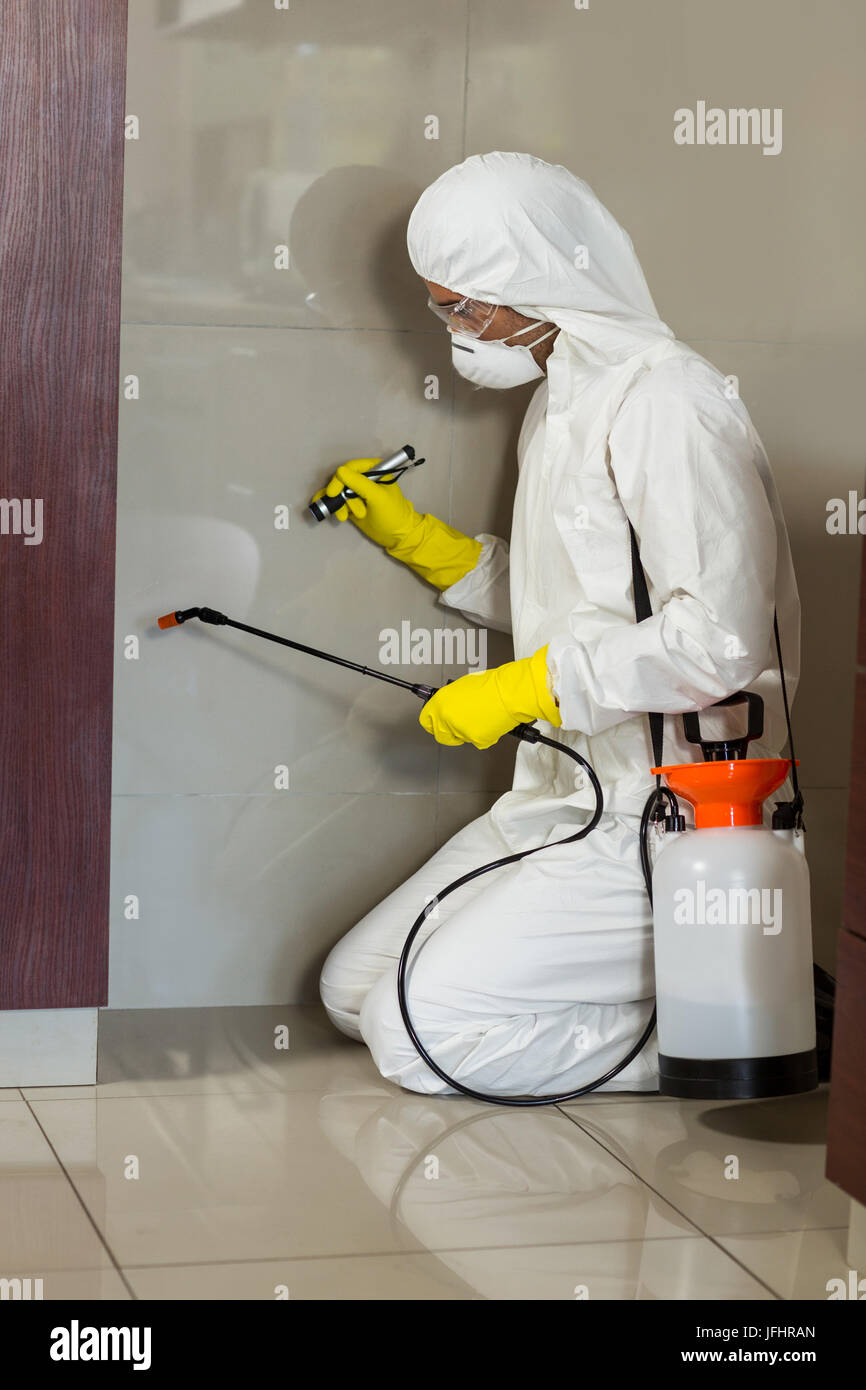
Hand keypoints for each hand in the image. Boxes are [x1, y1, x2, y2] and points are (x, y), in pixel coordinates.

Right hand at [311, 460, 421, 549]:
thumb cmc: (392, 514)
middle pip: (342, 479)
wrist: (397, 536)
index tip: (333, 493)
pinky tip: (338, 515)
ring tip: (348, 516)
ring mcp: (357, 491)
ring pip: (338, 491)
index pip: (351, 468)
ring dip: (340, 505)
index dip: (340, 479)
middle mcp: (365, 478)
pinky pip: (337, 502)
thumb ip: (359, 483)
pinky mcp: (352, 504)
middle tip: (344, 510)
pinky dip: (334, 507)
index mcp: (375, 469)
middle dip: (341, 495)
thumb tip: (339, 471)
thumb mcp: (377, 497)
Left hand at [419, 647, 560, 748]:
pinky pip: (475, 741)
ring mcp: (461, 731)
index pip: (426, 719)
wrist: (509, 693)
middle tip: (456, 723)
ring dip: (465, 731)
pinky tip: (487, 722)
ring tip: (478, 717)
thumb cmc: (491, 685)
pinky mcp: (476, 740)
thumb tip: (447, 706)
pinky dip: (481, 735)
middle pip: (440, 734)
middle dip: (446, 730)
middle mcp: (447, 718)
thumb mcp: (462, 686)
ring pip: (458, 738)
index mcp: (441, 702)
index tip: (435, 721)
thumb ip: (450, 700)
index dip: (431, 720)